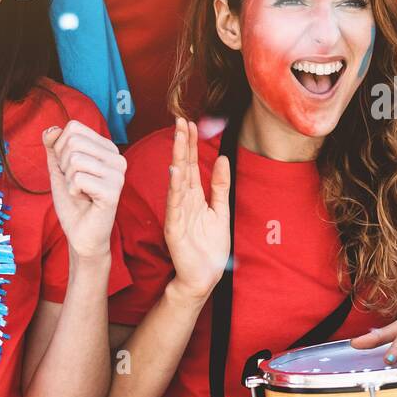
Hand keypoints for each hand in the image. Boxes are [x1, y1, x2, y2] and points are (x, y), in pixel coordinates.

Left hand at [42, 121, 126, 259]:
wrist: (81, 234)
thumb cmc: (73, 202)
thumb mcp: (58, 169)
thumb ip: (53, 146)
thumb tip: (51, 128)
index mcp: (107, 149)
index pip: (74, 127)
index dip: (60, 148)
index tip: (69, 169)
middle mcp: (117, 158)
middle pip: (74, 141)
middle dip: (63, 164)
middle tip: (75, 182)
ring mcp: (118, 174)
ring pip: (76, 159)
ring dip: (68, 179)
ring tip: (80, 191)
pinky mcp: (113, 191)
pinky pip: (79, 178)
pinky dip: (72, 191)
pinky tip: (84, 199)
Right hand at [163, 117, 231, 301]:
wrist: (203, 276)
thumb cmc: (210, 247)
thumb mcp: (221, 211)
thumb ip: (220, 186)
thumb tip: (222, 158)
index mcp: (194, 197)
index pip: (191, 165)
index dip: (190, 145)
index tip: (191, 124)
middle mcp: (183, 201)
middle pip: (182, 167)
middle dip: (182, 144)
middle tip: (182, 121)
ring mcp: (177, 213)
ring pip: (177, 181)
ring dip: (178, 158)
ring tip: (179, 138)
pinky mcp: (175, 228)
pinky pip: (175, 205)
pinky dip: (175, 188)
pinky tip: (176, 172)